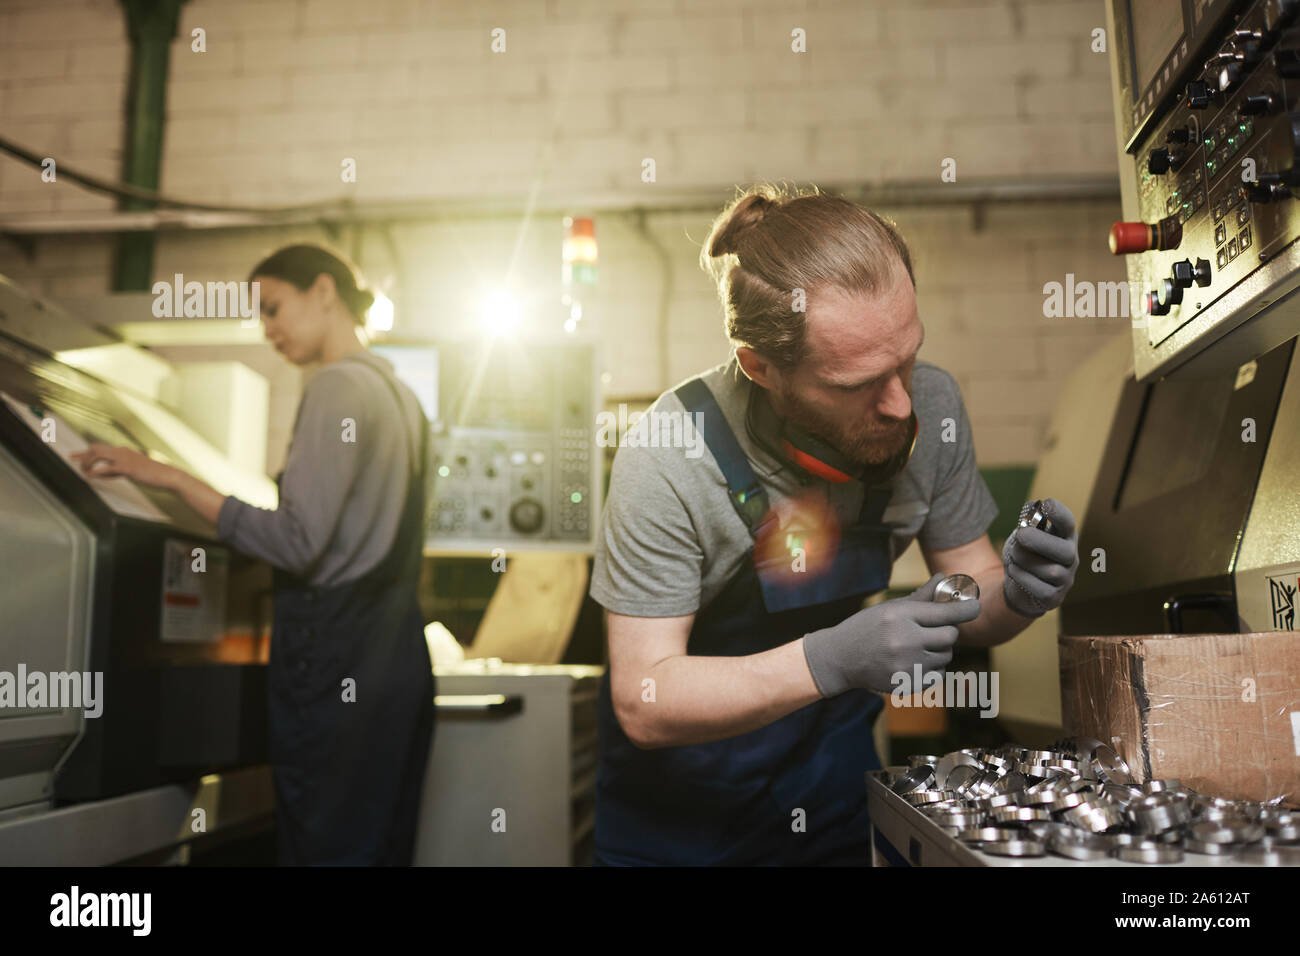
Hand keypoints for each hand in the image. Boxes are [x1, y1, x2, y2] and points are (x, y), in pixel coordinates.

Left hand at [72, 443, 175, 489]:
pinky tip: (92, 475)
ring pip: (98, 454)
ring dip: (88, 463)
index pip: (99, 448)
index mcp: (123, 451)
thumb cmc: (152, 474)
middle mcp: (121, 451)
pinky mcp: (127, 467)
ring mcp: (124, 458)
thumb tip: (103, 473)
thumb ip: (117, 470)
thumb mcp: (132, 470)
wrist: (167, 475)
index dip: (84, 453)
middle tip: (78, 466)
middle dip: (83, 457)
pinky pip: (107, 467)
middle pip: (95, 448)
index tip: (73, 456)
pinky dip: (97, 471)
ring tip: (85, 472)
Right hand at [802, 572, 981, 696]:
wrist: (840, 658)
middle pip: (950, 636)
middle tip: (933, 630)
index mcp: (900, 616)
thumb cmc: (867, 627)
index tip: (976, 607)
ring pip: (946, 656)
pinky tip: (912, 662)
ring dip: (938, 651)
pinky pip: (938, 675)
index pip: (945, 613)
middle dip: (947, 631)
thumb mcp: (890, 608)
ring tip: (915, 647)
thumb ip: (921, 596)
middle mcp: (904, 640)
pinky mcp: (907, 684)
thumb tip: (944, 579)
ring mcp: (906, 665)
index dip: (966, 609)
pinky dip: (932, 668)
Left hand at [1001, 497, 1078, 617]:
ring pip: (1050, 571)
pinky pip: (1040, 589)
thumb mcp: (1023, 537)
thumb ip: (1027, 526)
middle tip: (1020, 535)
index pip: (1068, 523)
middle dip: (1040, 541)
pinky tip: (1014, 571)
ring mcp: (1065, 579)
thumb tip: (1028, 511)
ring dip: (1026, 561)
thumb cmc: (1025, 556)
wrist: (1019, 588)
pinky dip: (1023, 578)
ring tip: (1013, 557)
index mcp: (1063, 537)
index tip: (1046, 504)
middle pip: (1065, 550)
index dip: (1060, 513)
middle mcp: (1070, 557)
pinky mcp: (1054, 597)